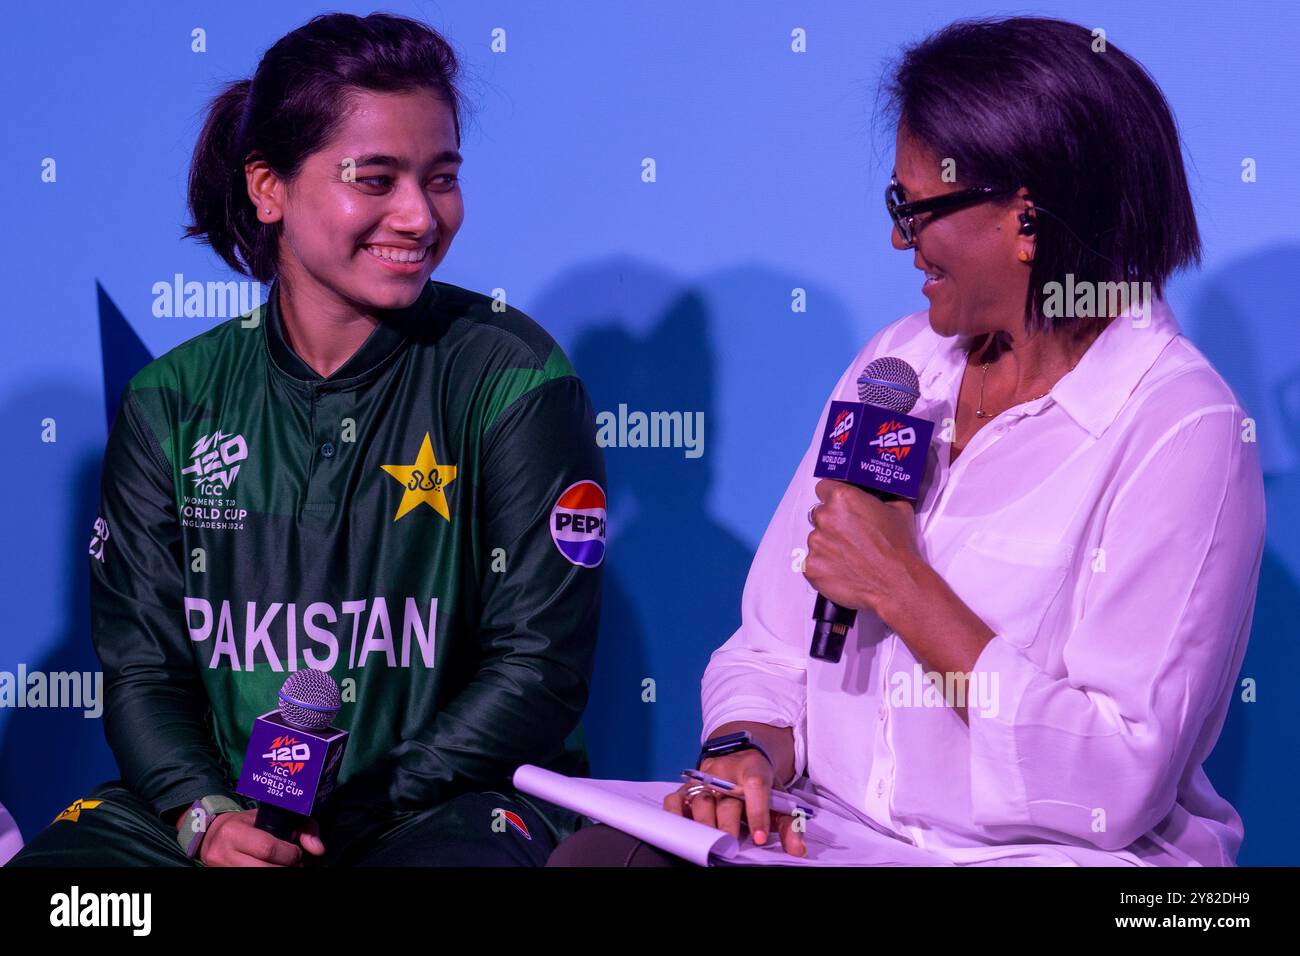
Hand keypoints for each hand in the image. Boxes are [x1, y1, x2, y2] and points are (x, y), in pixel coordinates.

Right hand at [198, 810, 325, 866]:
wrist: (212, 836)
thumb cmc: (248, 824)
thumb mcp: (272, 816)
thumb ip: (302, 826)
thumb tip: (318, 849)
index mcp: (233, 832)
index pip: (268, 848)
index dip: (289, 853)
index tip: (297, 852)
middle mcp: (223, 853)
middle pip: (264, 869)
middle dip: (286, 868)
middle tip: (296, 864)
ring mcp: (221, 869)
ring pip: (259, 877)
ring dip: (280, 873)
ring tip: (286, 866)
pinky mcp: (222, 875)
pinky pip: (251, 880)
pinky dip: (268, 875)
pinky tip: (275, 868)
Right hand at [662, 750, 806, 857]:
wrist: (741, 756)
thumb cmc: (760, 782)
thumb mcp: (779, 798)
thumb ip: (790, 825)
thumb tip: (798, 850)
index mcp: (753, 768)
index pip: (756, 786)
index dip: (757, 813)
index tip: (759, 839)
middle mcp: (725, 771)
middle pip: (725, 800)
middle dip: (728, 826)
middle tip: (730, 847)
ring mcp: (703, 778)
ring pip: (700, 801)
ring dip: (704, 826)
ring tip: (710, 844)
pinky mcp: (687, 786)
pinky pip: (675, 800)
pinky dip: (676, 816)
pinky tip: (684, 832)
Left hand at [804, 478, 922, 625]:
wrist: (895, 583)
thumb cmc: (897, 547)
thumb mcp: (898, 510)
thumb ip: (880, 501)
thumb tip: (877, 502)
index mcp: (842, 497)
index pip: (824, 488)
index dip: (833, 497)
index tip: (840, 507)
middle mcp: (824, 517)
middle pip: (820, 515)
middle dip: (832, 523)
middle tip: (851, 536)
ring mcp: (815, 543)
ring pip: (816, 539)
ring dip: (828, 545)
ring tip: (850, 557)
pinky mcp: (810, 566)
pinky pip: (812, 562)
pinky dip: (824, 566)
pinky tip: (843, 570)